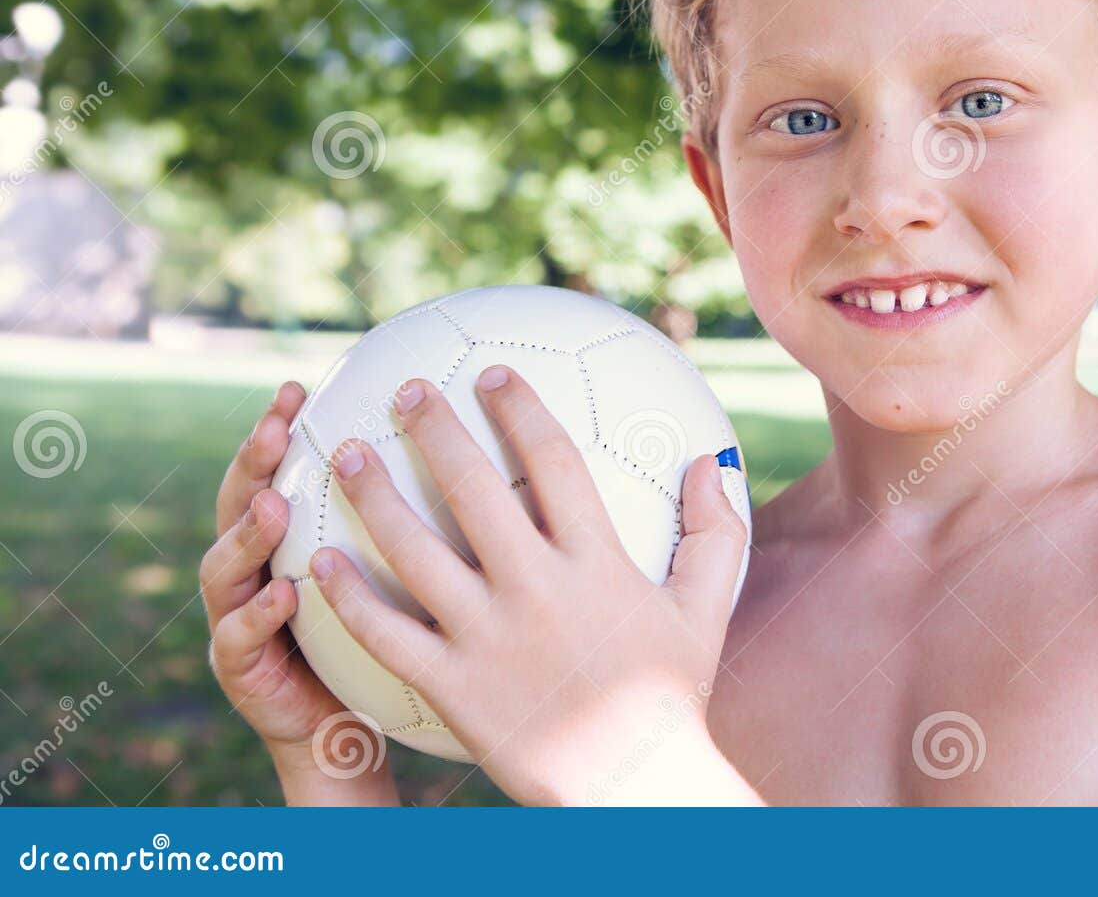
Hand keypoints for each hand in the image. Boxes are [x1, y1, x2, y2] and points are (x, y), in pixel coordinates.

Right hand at [201, 381, 397, 804]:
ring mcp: (238, 619)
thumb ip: (422, 517)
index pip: (281, 471)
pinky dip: (259, 614)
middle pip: (240, 502)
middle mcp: (255, 569)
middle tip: (275, 427)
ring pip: (224, 566)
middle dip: (252, 461)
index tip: (299, 386)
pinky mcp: (242, 673)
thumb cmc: (388, 639)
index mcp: (293, 537)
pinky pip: (240, 640)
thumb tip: (482, 456)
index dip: (281, 427)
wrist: (350, 733)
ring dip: (246, 532)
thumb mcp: (409, 572)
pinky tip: (284, 594)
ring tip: (274, 503)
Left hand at [309, 365, 755, 805]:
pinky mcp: (452, 685)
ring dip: (376, 494)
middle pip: (474, 488)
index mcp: (597, 561)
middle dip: (435, 428)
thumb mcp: (704, 606)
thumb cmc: (669, 692)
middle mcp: (537, 588)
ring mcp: (489, 637)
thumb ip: (714, 530)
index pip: (552, 460)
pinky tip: (322, 559)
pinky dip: (350, 594)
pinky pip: (387, 633)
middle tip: (407, 391)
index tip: (493, 375)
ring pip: (416, 550)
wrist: (633, 784)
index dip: (519, 409)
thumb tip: (709, 461)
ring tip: (347, 455)